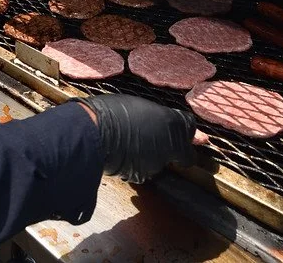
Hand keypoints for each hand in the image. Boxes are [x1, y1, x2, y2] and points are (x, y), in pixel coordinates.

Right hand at [79, 94, 197, 183]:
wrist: (93, 132)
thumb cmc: (113, 112)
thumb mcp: (141, 105)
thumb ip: (163, 118)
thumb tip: (185, 129)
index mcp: (173, 123)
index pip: (189, 128)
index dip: (184, 132)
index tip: (179, 133)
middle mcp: (170, 146)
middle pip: (178, 150)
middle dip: (168, 146)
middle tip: (148, 136)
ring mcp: (156, 163)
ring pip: (160, 161)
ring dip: (150, 154)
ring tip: (129, 142)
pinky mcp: (141, 176)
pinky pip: (143, 169)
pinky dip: (136, 163)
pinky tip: (122, 153)